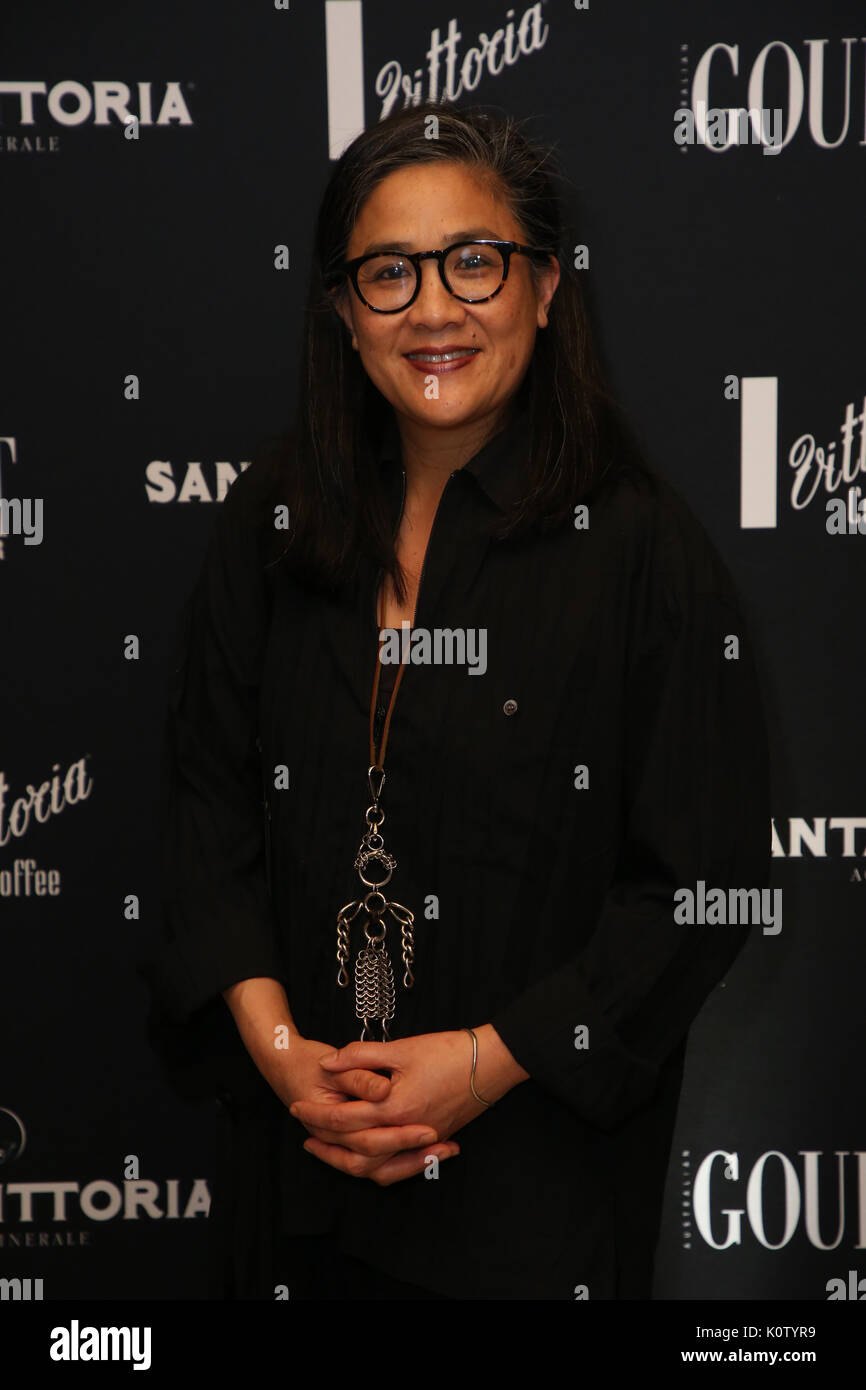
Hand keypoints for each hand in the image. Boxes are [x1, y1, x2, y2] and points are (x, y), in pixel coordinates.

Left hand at [289, 1029, 518, 1185]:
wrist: (491, 1062)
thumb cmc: (448, 1051)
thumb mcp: (400, 1048)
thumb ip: (360, 1056)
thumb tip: (327, 1063)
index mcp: (395, 1109)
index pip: (344, 1120)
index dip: (316, 1114)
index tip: (296, 1107)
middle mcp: (407, 1132)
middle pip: (356, 1152)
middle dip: (326, 1144)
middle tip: (304, 1133)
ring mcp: (423, 1141)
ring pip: (379, 1168)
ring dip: (350, 1162)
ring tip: (328, 1150)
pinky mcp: (434, 1140)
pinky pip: (400, 1166)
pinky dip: (380, 1166)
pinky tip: (367, 1156)